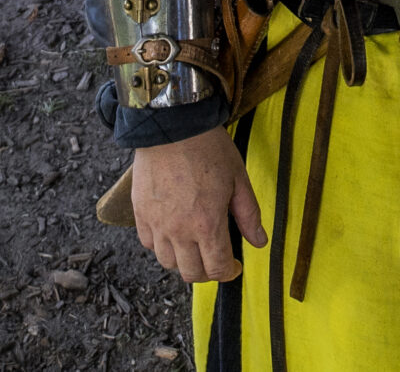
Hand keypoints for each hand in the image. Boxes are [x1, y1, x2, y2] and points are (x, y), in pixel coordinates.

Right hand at [131, 126, 264, 283]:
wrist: (173, 126)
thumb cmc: (209, 150)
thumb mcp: (239, 179)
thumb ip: (249, 215)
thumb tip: (259, 242)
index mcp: (207, 225)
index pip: (218, 268)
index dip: (229, 272)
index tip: (235, 266)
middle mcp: (179, 231)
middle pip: (192, 273)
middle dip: (208, 272)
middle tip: (217, 258)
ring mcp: (157, 225)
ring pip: (168, 263)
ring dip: (184, 261)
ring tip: (195, 246)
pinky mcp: (140, 215)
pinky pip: (149, 244)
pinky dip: (162, 246)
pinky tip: (174, 232)